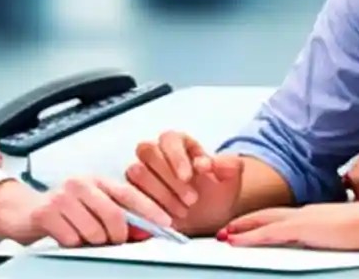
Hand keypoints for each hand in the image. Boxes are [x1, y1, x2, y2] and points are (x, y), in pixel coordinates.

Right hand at [31, 176, 173, 246]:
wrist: (22, 211)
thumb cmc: (62, 210)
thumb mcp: (92, 208)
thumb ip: (118, 216)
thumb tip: (145, 231)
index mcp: (96, 181)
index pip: (129, 193)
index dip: (150, 209)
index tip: (166, 223)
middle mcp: (80, 184)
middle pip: (114, 215)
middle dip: (118, 235)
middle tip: (112, 241)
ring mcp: (62, 197)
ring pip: (94, 231)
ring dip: (92, 242)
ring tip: (81, 235)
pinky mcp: (46, 212)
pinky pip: (72, 239)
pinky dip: (72, 243)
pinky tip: (65, 235)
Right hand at [125, 131, 244, 236]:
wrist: (209, 215)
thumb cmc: (216, 190)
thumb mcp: (231, 179)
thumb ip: (228, 167)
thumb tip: (211, 163)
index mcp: (177, 142)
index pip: (168, 139)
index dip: (176, 156)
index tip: (189, 176)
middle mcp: (155, 153)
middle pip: (148, 152)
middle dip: (169, 177)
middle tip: (192, 199)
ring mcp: (141, 173)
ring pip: (136, 172)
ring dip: (160, 194)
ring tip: (183, 211)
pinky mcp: (132, 193)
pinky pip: (127, 195)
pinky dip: (146, 208)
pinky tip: (166, 220)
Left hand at [217, 204, 358, 248]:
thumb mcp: (343, 234)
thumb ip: (330, 236)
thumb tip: (327, 242)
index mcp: (313, 215)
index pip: (280, 216)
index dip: (260, 221)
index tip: (244, 227)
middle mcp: (303, 213)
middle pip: (266, 216)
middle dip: (244, 223)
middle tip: (224, 230)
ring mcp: (301, 219)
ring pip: (263, 222)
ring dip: (241, 229)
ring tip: (223, 236)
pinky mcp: (301, 228)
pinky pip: (268, 234)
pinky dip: (249, 237)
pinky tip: (236, 242)